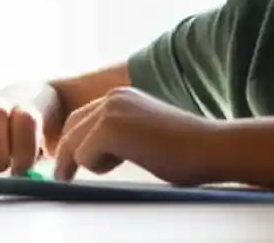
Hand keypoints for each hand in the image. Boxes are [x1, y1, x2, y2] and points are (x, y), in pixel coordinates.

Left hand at [52, 86, 219, 185]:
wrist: (211, 147)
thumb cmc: (186, 150)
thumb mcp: (143, 135)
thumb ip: (118, 136)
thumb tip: (87, 155)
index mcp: (121, 96)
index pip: (82, 118)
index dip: (72, 142)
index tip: (66, 163)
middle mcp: (112, 97)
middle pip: (72, 128)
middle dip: (65, 154)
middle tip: (62, 177)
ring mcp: (109, 110)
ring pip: (74, 144)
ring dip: (87, 163)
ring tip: (116, 167)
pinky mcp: (109, 128)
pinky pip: (84, 157)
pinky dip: (99, 168)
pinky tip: (130, 162)